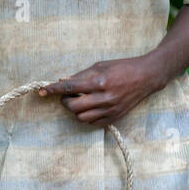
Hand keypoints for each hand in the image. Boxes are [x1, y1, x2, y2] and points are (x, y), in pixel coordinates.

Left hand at [37, 56, 163, 124]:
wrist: (146, 77)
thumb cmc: (122, 67)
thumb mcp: (100, 65)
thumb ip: (80, 75)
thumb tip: (62, 81)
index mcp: (99, 81)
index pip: (69, 87)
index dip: (52, 90)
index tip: (42, 91)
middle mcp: (103, 97)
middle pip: (72, 106)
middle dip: (65, 101)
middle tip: (66, 95)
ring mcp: (110, 109)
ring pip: (81, 117)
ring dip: (75, 110)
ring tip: (80, 101)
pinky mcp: (114, 117)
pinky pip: (92, 123)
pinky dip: (86, 116)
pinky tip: (89, 107)